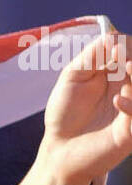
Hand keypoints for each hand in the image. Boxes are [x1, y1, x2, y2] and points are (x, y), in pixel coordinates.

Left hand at [40, 32, 131, 184]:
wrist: (59, 148)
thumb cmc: (65, 113)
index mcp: (119, 74)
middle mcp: (131, 89)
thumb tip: (113, 36)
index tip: (114, 46)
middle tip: (122, 57)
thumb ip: (91, 56)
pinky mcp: (131, 132)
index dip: (127, 46)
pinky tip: (117, 101)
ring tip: (129, 66)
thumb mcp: (74, 76)